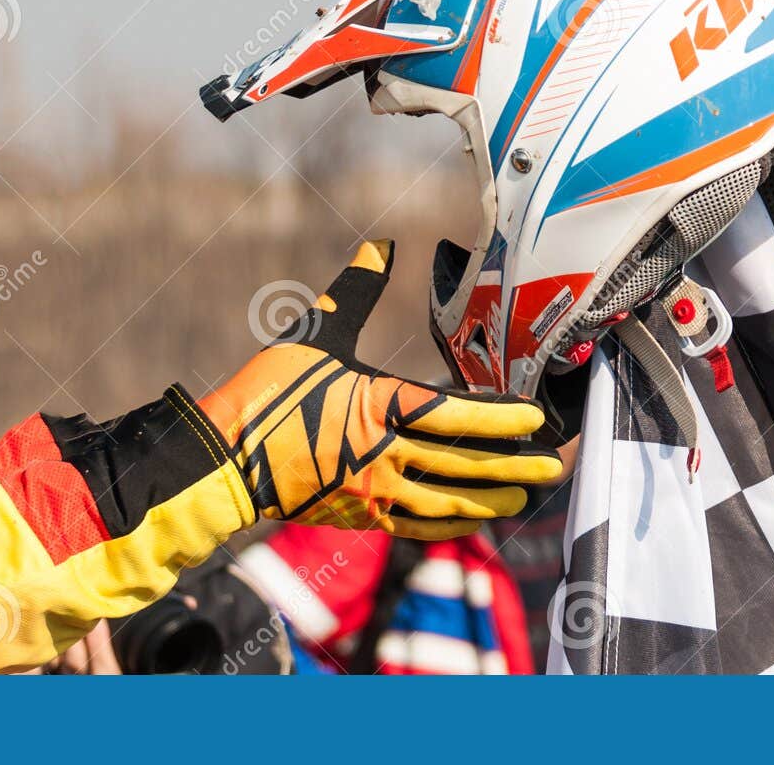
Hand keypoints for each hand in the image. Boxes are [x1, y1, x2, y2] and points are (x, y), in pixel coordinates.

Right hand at [199, 241, 561, 539]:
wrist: (223, 460)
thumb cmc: (266, 394)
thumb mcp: (314, 335)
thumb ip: (354, 291)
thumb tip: (380, 247)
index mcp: (376, 407)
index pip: (452, 413)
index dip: (498, 418)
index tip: (533, 417)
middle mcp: (381, 454)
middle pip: (461, 463)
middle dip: (511, 465)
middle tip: (550, 464)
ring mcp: (371, 491)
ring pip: (445, 501)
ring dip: (488, 499)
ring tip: (523, 495)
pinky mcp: (359, 516)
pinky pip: (415, 526)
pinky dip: (449, 523)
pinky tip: (471, 520)